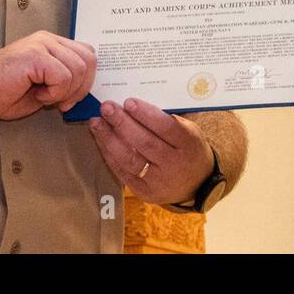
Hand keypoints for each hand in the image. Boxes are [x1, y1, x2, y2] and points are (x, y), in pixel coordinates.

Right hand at [0, 30, 96, 120]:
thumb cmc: (1, 92)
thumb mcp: (42, 85)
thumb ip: (64, 80)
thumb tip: (85, 90)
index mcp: (51, 43)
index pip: (87, 54)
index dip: (85, 80)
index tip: (69, 100)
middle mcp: (47, 39)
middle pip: (88, 60)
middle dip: (81, 88)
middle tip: (61, 103)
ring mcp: (41, 44)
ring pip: (78, 69)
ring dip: (65, 92)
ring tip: (44, 96)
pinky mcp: (34, 55)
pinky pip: (63, 76)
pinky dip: (55, 93)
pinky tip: (38, 94)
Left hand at [88, 98, 215, 205]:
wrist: (197, 184)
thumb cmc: (188, 148)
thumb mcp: (188, 130)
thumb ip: (167, 119)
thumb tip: (134, 103)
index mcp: (188, 144)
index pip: (166, 128)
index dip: (146, 115)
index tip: (128, 101)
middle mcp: (174, 164)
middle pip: (145, 143)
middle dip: (122, 123)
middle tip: (107, 108)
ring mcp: (158, 181)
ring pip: (130, 159)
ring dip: (110, 139)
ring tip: (97, 123)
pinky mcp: (144, 192)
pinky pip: (123, 172)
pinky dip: (110, 154)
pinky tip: (101, 140)